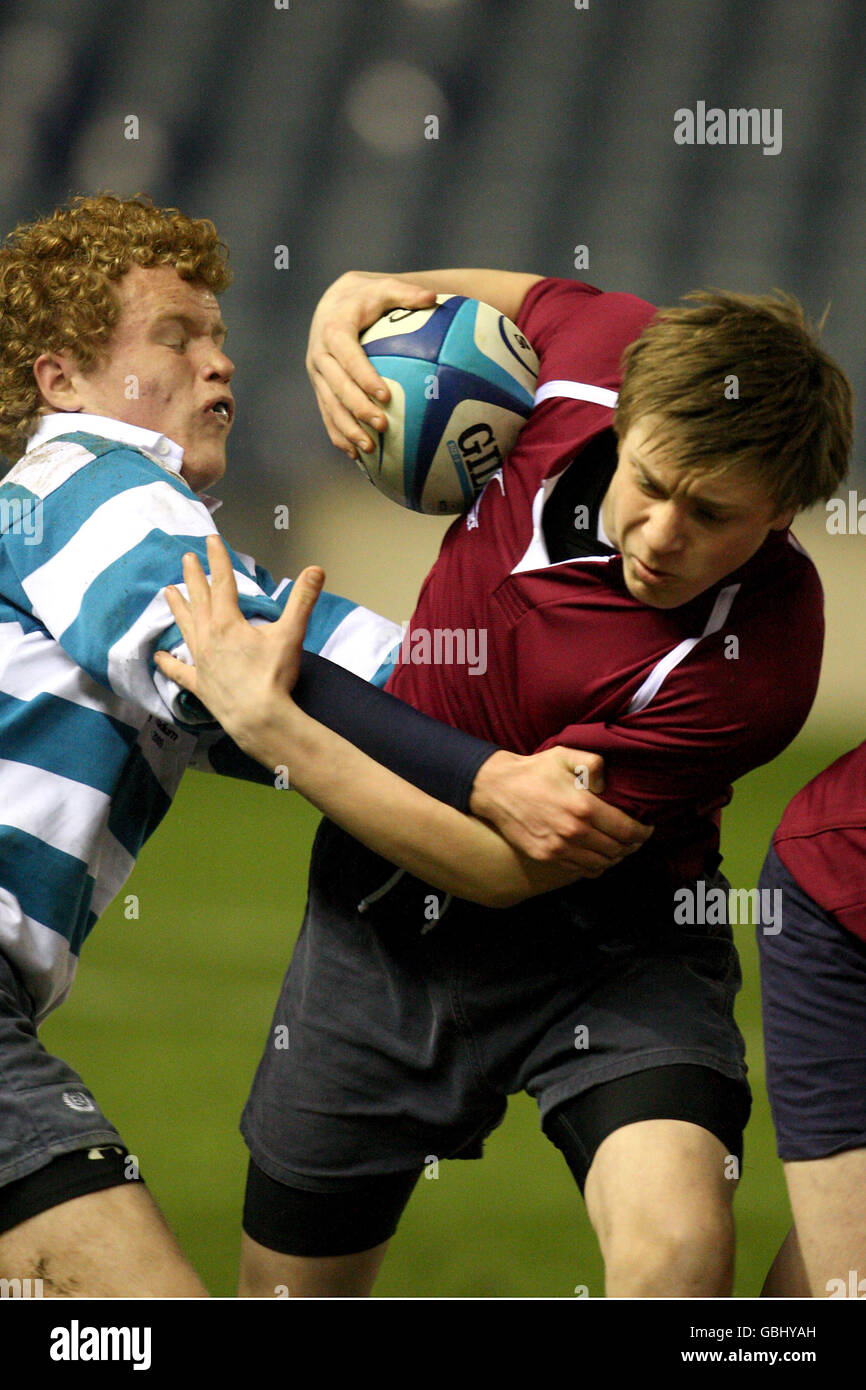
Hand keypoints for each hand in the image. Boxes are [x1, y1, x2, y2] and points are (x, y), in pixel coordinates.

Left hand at [153, 535, 323, 753]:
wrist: (259, 718)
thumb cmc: (273, 677)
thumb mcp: (291, 634)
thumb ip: (302, 600)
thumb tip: (315, 569)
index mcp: (228, 622)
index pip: (223, 582)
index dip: (219, 558)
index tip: (211, 540)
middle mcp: (208, 637)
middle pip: (199, 600)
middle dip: (194, 577)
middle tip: (186, 558)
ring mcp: (201, 661)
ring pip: (185, 627)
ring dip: (177, 608)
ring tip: (167, 592)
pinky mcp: (199, 684)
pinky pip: (179, 670)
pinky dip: (169, 663)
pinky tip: (158, 657)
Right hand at [306, 270, 437, 458]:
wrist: (334, 302)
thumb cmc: (367, 296)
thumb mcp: (385, 288)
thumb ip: (407, 293)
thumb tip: (434, 298)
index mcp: (334, 329)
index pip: (346, 354)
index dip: (363, 375)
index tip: (385, 395)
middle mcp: (320, 353)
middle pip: (337, 385)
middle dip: (358, 408)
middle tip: (383, 426)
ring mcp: (317, 374)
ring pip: (329, 405)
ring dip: (347, 429)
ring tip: (369, 449)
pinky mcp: (319, 387)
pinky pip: (326, 414)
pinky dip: (339, 435)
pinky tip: (356, 456)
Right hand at [469, 747, 652, 875]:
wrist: (497, 789)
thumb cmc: (534, 770)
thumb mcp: (566, 755)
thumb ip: (594, 764)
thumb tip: (609, 785)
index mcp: (583, 807)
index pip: (626, 829)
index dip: (642, 832)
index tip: (647, 828)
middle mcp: (574, 832)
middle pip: (617, 849)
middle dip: (631, 845)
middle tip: (635, 838)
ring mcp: (559, 848)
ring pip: (601, 863)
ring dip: (615, 857)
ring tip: (619, 847)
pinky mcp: (547, 856)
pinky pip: (581, 870)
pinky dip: (596, 866)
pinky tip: (598, 855)